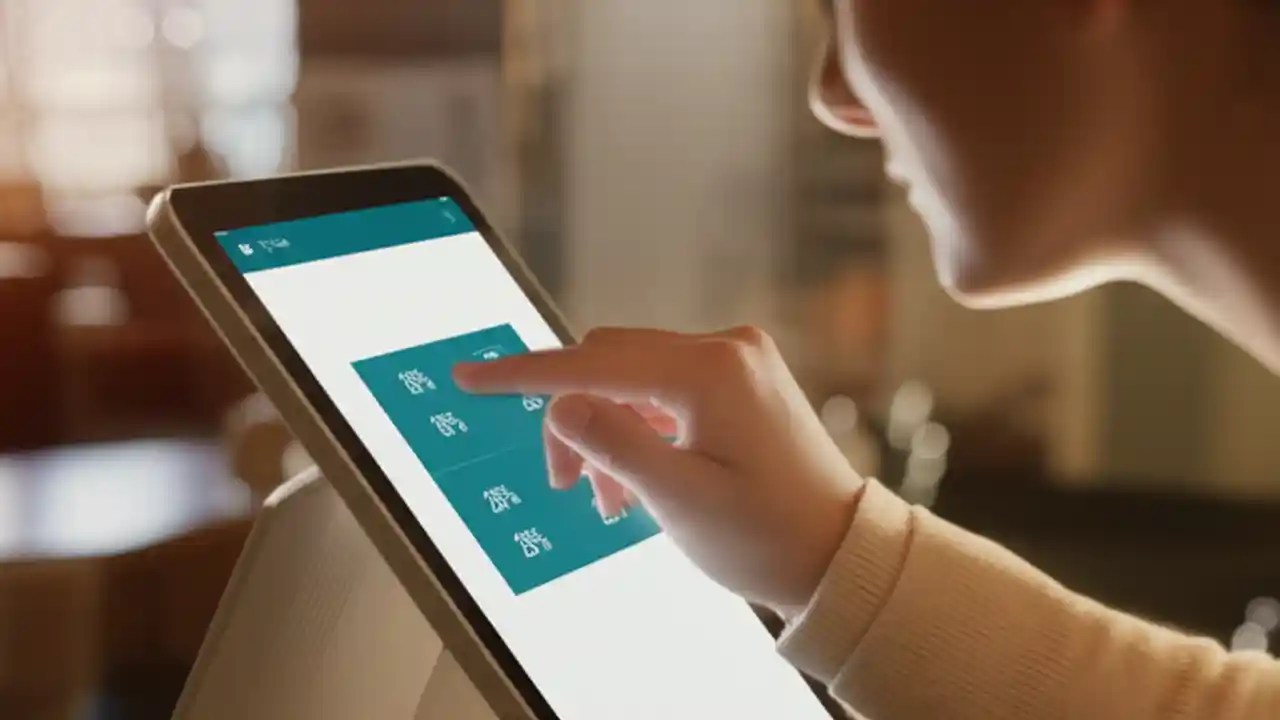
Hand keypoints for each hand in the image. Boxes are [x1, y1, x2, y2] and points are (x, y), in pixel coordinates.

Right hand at [454, 326, 865, 611]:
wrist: (840, 553)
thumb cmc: (767, 536)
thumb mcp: (679, 500)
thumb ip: (614, 444)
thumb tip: (560, 404)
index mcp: (711, 371)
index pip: (593, 363)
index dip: (525, 375)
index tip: (468, 378)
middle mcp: (726, 348)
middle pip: (609, 364)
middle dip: (573, 420)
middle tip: (564, 486)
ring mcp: (737, 359)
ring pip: (632, 378)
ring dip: (608, 430)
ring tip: (610, 502)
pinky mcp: (741, 377)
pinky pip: (664, 388)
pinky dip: (639, 428)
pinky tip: (638, 480)